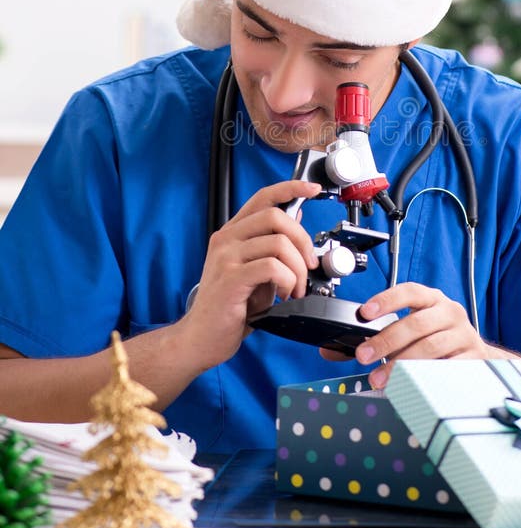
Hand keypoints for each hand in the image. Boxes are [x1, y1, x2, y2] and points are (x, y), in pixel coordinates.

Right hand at [177, 179, 320, 368]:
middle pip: (275, 216)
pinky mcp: (230, 279)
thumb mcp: (255, 270)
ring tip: (295, 288)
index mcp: (232, 234)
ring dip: (298, 269)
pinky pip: (272, 267)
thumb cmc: (228, 308)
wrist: (199, 339)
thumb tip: (296, 217)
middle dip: (303, 240)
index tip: (312, 189)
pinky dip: (288, 281)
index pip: (263, 197)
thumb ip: (272, 244)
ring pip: (279, 243)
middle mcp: (226, 240)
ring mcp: (226, 258)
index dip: (290, 188)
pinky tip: (284, 295)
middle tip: (308, 266)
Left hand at [351, 283, 489, 388]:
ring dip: (401, 364)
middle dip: (386, 340)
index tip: (365, 312)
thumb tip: (329, 350)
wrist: (477, 354)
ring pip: (430, 347)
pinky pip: (447, 368)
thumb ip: (372, 338)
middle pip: (417, 323)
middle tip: (363, 355)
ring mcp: (464, 334)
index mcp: (432, 299)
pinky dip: (427, 376)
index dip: (387, 299)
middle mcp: (449, 312)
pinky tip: (411, 383)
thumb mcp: (409, 330)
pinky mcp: (473, 358)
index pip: (409, 291)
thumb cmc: (436, 338)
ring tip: (380, 378)